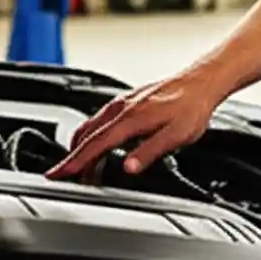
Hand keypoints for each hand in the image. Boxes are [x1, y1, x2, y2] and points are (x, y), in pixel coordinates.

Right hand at [45, 69, 225, 180]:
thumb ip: (150, 151)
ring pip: (90, 127)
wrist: (202, 82)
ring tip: (80, 169)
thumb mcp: (177, 135)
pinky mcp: (126, 101)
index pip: (95, 145)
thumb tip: (128, 167)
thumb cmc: (192, 107)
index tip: (59, 175)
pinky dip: (91, 136)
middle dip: (72, 159)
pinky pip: (99, 120)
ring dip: (81, 148)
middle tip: (62, 177)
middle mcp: (121, 108)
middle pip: (86, 137)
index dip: (76, 162)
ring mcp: (122, 103)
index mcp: (131, 118)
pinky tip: (96, 145)